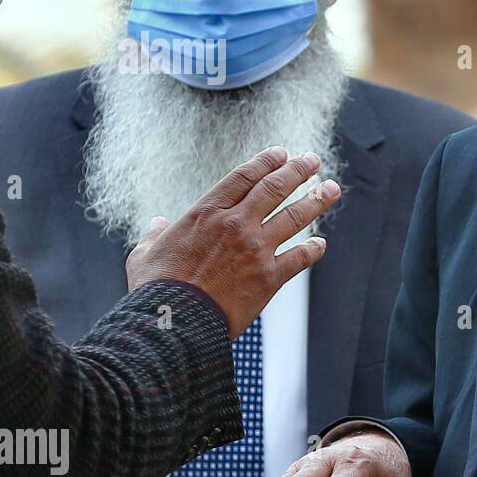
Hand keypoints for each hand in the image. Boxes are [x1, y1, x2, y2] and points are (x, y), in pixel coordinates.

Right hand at [126, 147, 338, 337]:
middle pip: (274, 188)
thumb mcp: (144, 254)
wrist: (175, 323)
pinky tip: (320, 244)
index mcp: (206, 213)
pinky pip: (299, 258)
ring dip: (316, 200)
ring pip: (294, 216)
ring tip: (332, 189)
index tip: (281, 153)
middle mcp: (236, 224)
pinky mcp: (269, 277)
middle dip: (298, 171)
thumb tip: (158, 224)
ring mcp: (256, 249)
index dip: (266, 162)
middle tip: (313, 160)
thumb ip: (155, 235)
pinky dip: (313, 250)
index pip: (244, 176)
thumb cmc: (155, 289)